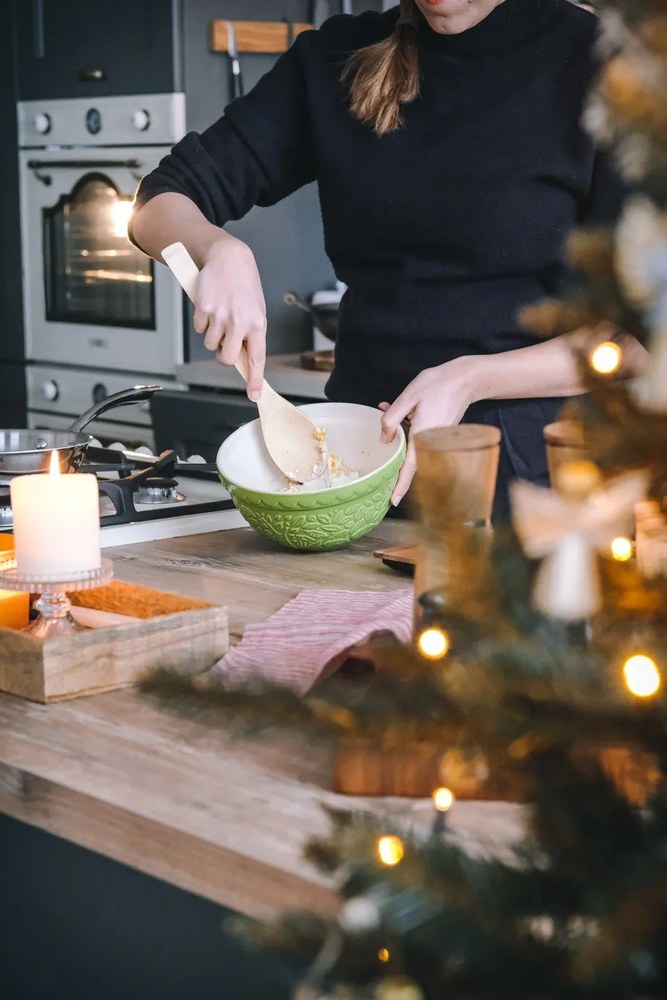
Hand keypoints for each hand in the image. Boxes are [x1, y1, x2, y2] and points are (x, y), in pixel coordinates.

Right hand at [193, 234, 266, 399]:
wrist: (229, 258)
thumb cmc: (243, 285)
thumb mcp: (254, 309)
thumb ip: (249, 333)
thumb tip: (242, 358)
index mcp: (257, 324)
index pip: (257, 358)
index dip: (254, 379)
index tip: (254, 395)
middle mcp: (240, 322)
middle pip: (226, 357)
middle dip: (223, 354)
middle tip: (224, 341)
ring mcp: (221, 317)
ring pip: (210, 344)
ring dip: (212, 335)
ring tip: (219, 315)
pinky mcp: (204, 309)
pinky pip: (199, 328)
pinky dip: (202, 321)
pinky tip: (210, 306)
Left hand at [379, 357, 478, 505]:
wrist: (465, 379)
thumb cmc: (437, 385)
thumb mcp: (407, 398)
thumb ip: (391, 419)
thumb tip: (384, 439)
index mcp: (421, 436)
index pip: (408, 468)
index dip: (400, 486)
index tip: (393, 502)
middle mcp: (430, 442)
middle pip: (410, 462)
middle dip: (396, 466)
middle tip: (382, 473)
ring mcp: (436, 438)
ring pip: (413, 447)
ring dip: (399, 439)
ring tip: (387, 416)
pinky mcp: (439, 432)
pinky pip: (419, 437)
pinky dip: (407, 428)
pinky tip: (398, 411)